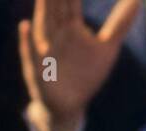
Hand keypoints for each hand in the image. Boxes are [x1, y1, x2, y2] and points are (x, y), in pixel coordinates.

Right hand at [19, 0, 140, 130]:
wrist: (69, 105)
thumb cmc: (85, 73)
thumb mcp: (108, 47)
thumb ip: (120, 22)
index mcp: (70, 25)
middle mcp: (54, 33)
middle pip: (54, 6)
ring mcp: (44, 51)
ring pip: (41, 24)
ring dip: (41, 7)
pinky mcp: (38, 71)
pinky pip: (31, 55)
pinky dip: (26, 42)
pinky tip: (24, 27)